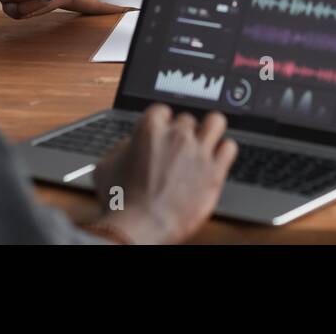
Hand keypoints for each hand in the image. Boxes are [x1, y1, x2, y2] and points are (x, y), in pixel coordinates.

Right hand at [89, 104, 237, 243]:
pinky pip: (230, 147)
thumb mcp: (106, 166)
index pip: (162, 110)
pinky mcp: (215, 171)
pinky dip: (224, 151)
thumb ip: (121, 147)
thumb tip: (130, 144)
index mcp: (150, 128)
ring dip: (210, 130)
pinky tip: (217, 159)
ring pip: (215, 121)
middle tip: (179, 149)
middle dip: (183, 132)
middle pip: (188, 119)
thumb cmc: (120, 200)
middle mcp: (177, 135)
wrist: (139, 226)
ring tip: (206, 141)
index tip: (161, 134)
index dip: (162, 123)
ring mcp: (198, 151)